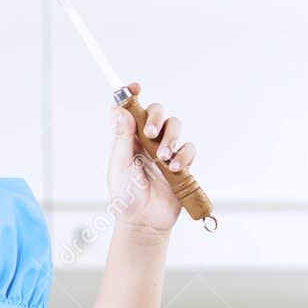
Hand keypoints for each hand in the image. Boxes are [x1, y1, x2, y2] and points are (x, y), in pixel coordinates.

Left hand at [107, 82, 193, 233]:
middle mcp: (147, 141)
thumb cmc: (125, 195)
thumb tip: (119, 110)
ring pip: (176, 127)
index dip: (132, 96)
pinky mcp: (182, 163)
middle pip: (158, 113)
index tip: (135, 87)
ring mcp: (166, 151)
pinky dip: (183, 156)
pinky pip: (189, 148)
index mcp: (128, 139)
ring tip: (164, 157)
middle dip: (156, 118)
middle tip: (150, 133)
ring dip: (171, 138)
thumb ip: (121, 138)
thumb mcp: (118, 166)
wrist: (143, 220)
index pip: (131, 111)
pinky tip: (175, 169)